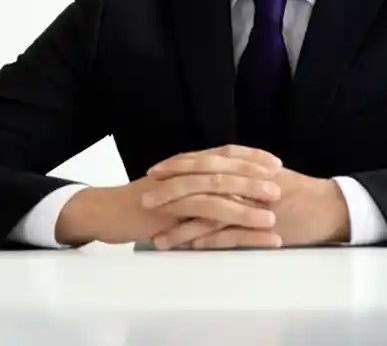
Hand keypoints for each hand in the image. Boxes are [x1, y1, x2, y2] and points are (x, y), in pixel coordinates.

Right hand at [55, 145, 281, 245]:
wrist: (103, 212)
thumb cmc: (135, 205)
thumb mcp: (168, 193)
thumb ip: (191, 190)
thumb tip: (217, 193)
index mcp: (185, 166)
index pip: (222, 153)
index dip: (249, 155)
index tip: (274, 161)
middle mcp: (184, 172)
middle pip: (226, 168)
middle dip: (256, 175)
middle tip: (282, 182)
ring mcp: (177, 191)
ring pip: (220, 191)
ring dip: (250, 201)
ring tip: (273, 213)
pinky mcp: (172, 211)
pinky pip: (210, 215)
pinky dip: (238, 223)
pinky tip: (257, 233)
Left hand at [144, 152, 350, 250]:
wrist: (329, 206)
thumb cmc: (298, 191)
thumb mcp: (265, 173)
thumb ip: (239, 171)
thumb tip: (212, 171)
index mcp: (245, 165)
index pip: (204, 161)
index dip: (178, 165)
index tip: (155, 170)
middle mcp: (245, 181)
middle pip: (199, 183)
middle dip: (169, 192)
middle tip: (145, 199)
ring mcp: (251, 205)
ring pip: (208, 212)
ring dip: (180, 225)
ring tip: (158, 237)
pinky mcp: (260, 227)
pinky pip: (227, 235)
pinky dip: (206, 242)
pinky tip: (188, 248)